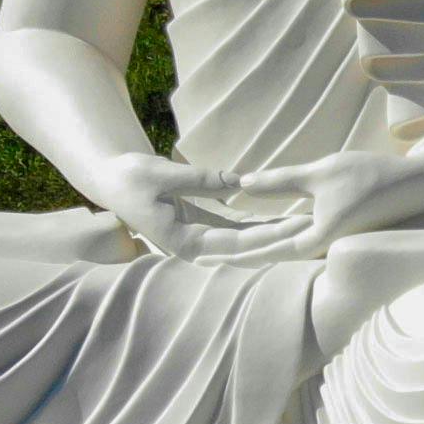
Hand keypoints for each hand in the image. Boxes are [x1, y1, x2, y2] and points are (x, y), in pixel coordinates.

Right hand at [93, 152, 300, 264]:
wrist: (111, 178)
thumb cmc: (130, 176)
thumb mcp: (163, 174)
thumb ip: (200, 180)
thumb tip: (238, 182)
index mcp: (183, 242)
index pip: (235, 244)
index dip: (267, 237)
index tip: (294, 229)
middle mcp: (193, 248)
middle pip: (245, 249)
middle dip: (278, 241)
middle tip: (312, 229)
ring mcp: (198, 241)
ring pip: (243, 243)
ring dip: (272, 236)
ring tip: (306, 226)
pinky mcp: (201, 229)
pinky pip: (236, 231)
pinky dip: (259, 227)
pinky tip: (284, 221)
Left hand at [210, 143, 423, 260]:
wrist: (418, 185)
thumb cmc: (371, 177)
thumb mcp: (321, 173)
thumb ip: (280, 181)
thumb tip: (240, 186)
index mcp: (314, 240)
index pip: (261, 250)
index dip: (228, 252)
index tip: (199, 257)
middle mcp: (319, 247)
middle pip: (266, 253)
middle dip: (232, 255)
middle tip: (198, 258)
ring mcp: (327, 241)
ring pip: (280, 247)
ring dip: (251, 248)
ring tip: (221, 250)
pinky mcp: (334, 231)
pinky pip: (294, 238)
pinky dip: (273, 237)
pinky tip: (260, 236)